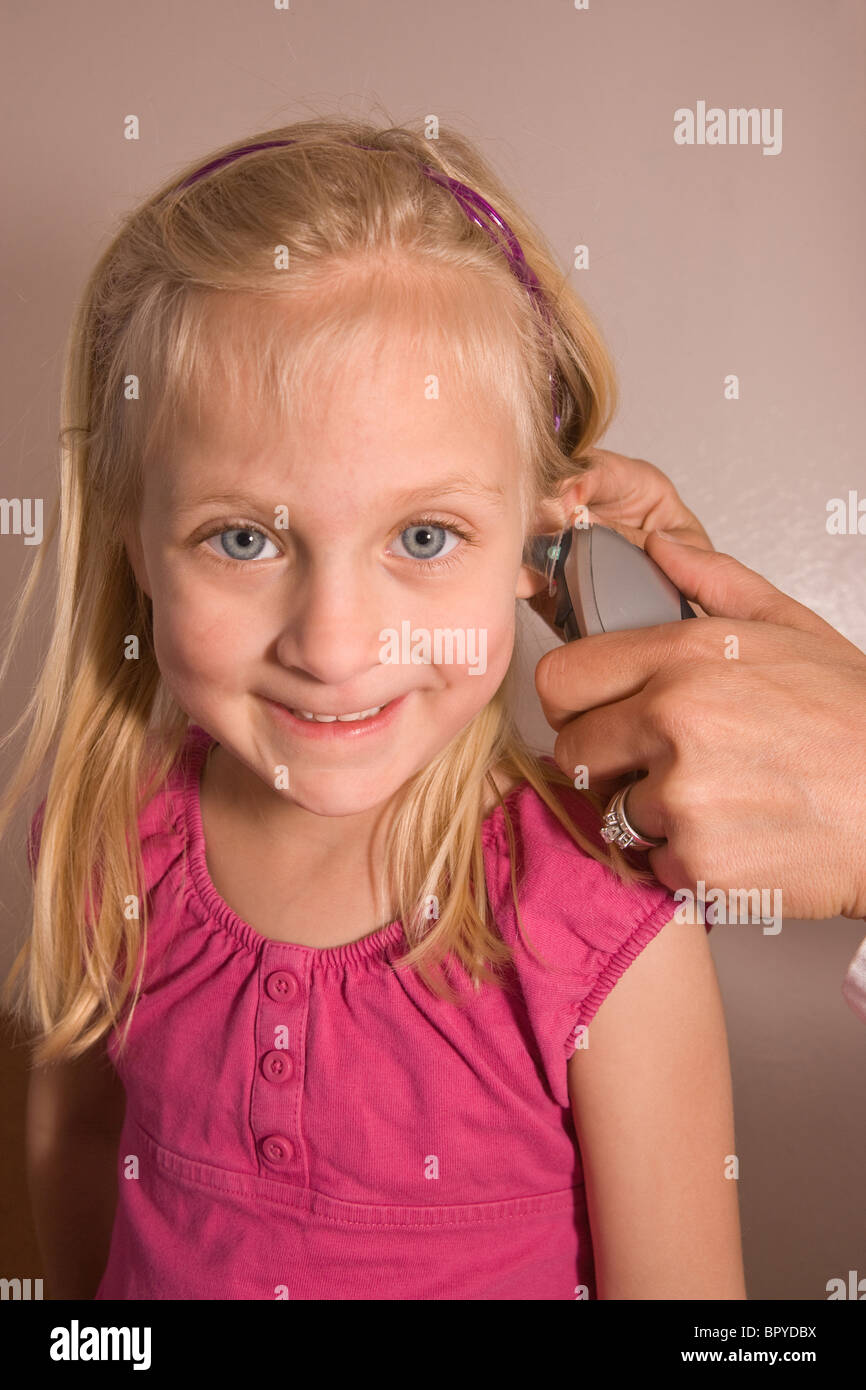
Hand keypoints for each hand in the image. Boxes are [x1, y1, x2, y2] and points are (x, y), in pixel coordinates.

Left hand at [532, 452, 865, 920]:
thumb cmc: (858, 724)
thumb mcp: (796, 629)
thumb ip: (717, 582)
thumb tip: (661, 547)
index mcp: (685, 658)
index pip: (560, 678)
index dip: (575, 703)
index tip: (597, 715)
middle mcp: (673, 721)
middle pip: (573, 753)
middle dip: (609, 764)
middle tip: (665, 766)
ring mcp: (682, 795)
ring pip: (616, 813)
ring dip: (656, 816)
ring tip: (723, 799)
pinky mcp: (698, 862)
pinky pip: (654, 866)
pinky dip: (689, 862)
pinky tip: (740, 836)